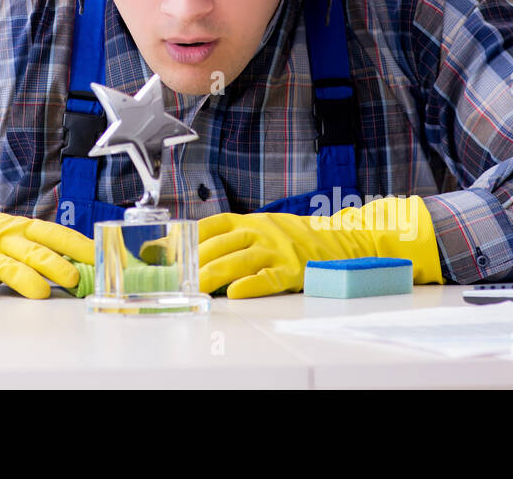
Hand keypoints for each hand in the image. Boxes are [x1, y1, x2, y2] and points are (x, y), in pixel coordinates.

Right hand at [0, 200, 94, 299]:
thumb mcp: (14, 232)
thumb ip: (42, 246)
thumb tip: (81, 263)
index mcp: (22, 228)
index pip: (55, 234)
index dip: (77, 245)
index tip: (97, 257)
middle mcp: (5, 239)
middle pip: (35, 251)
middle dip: (56, 265)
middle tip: (73, 280)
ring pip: (8, 267)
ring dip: (25, 279)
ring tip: (41, 293)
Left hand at [198, 196, 442, 298]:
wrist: (345, 239)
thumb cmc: (299, 237)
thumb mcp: (267, 227)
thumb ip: (237, 236)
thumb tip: (199, 250)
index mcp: (252, 220)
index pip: (213, 224)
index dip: (188, 236)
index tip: (167, 247)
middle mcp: (262, 231)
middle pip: (220, 244)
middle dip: (194, 260)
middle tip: (175, 276)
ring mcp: (278, 250)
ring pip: (238, 260)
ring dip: (213, 274)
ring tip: (195, 286)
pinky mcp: (293, 270)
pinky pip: (268, 278)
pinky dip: (250, 285)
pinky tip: (235, 293)